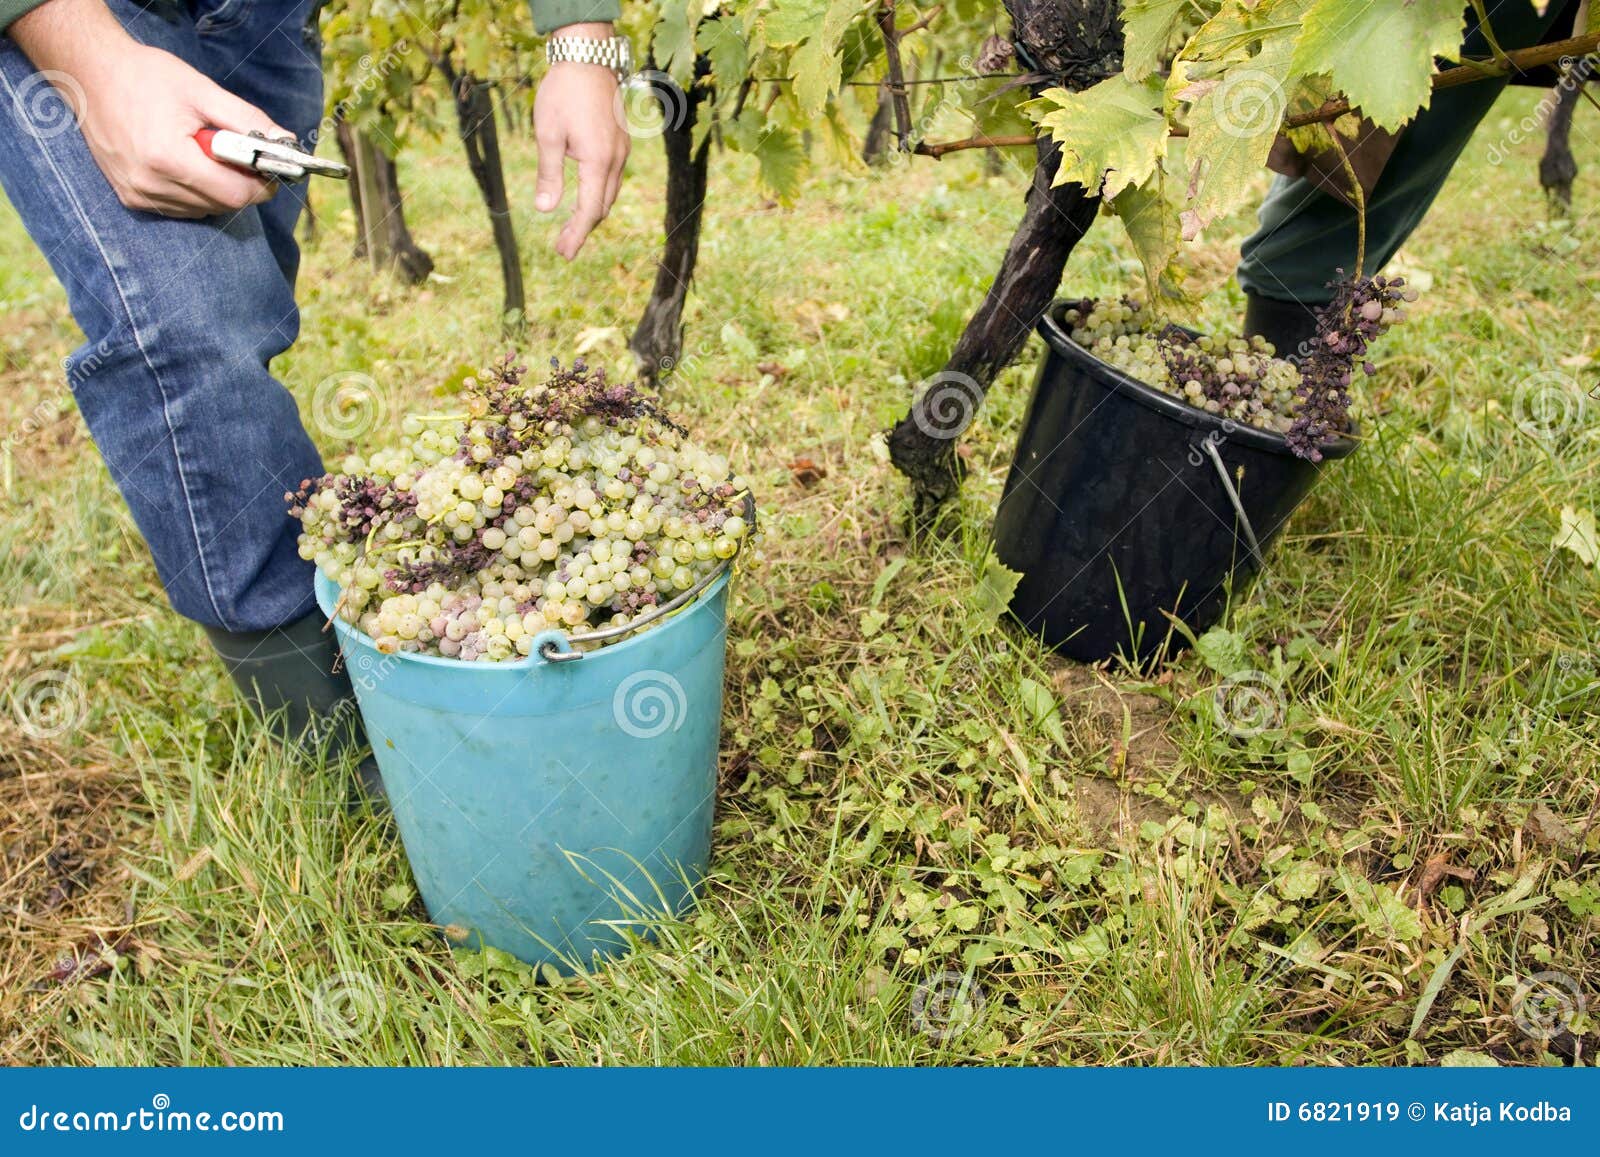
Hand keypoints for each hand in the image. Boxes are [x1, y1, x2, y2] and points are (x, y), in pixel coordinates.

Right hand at [11, 0, 282, 217]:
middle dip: (240, 184)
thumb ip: (247, 120)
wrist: (90, 74)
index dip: (259, 184)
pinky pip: (181, 209)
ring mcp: (138, 195)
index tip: (266, 166)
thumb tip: (285, 143)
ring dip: (217, 189)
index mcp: (169, 159)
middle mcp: (151, 185)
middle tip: (239, 155)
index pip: (235, 195)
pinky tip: (186, 163)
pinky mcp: (131, 199)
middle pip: (222, 205)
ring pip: (204, 210)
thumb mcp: (202, 91)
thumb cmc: (147, 77)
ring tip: (205, 153)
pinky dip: (195, 192)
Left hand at [534, 25, 630, 260]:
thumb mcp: (547, 134)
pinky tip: (583, 197)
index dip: (576, 234)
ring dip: (591, 213)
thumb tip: (545, 209)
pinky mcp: (620, 142)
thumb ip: (548, 174)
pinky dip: (598, 194)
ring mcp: (621, 151)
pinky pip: (612, 178)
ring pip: (609, 194)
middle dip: (583, 229)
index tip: (563, 253)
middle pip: (602, 207)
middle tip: (563, 247)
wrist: (588, 57)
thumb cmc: (564, 92)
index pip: (590, 210)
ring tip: (570, 227)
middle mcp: (616, 160)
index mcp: (598, 161)